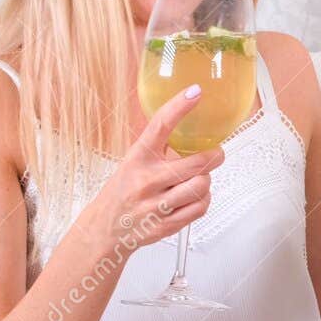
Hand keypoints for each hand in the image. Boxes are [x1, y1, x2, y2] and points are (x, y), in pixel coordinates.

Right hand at [75, 84, 226, 255]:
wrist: (105, 229)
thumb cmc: (123, 190)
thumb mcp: (134, 162)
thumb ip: (159, 147)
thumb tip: (192, 125)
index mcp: (138, 158)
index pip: (160, 126)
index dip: (179, 107)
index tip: (196, 92)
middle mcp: (146, 180)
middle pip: (196, 163)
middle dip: (214, 156)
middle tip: (216, 153)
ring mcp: (155, 205)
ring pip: (201, 186)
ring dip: (206, 181)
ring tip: (198, 179)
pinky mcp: (165, 225)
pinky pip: (200, 208)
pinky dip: (203, 200)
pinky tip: (193, 197)